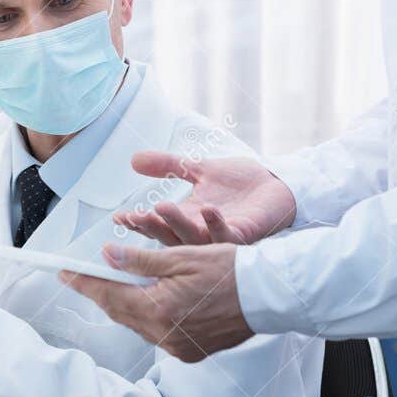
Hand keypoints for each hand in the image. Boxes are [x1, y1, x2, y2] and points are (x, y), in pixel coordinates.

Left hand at [61, 243, 251, 361]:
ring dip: (124, 303)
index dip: (83, 281)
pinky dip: (147, 314)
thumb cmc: (231, 271)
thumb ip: (140, 260)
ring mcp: (178, 347)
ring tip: (111, 284)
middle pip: (120, 312)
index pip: (109, 294)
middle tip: (83, 276)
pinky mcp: (190, 351)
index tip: (64, 272)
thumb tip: (107, 257)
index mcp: (159, 309)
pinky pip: (157, 332)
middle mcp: (164, 334)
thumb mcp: (181, 256)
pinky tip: (146, 300)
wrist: (269, 297)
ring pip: (137, 323)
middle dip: (100, 292)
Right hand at [113, 152, 296, 244]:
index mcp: (188, 217)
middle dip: (152, 226)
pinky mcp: (245, 234)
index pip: (157, 224)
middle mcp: (201, 231)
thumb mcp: (197, 168)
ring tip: (161, 207)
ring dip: (178, 224)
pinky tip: (208, 209)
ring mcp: (221, 235)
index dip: (138, 221)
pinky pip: (228, 235)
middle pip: (170, 235)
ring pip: (194, 238)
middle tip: (137, 215)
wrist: (277, 184)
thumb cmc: (240, 181)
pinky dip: (217, 224)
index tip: (119, 216)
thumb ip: (167, 165)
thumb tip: (133, 159)